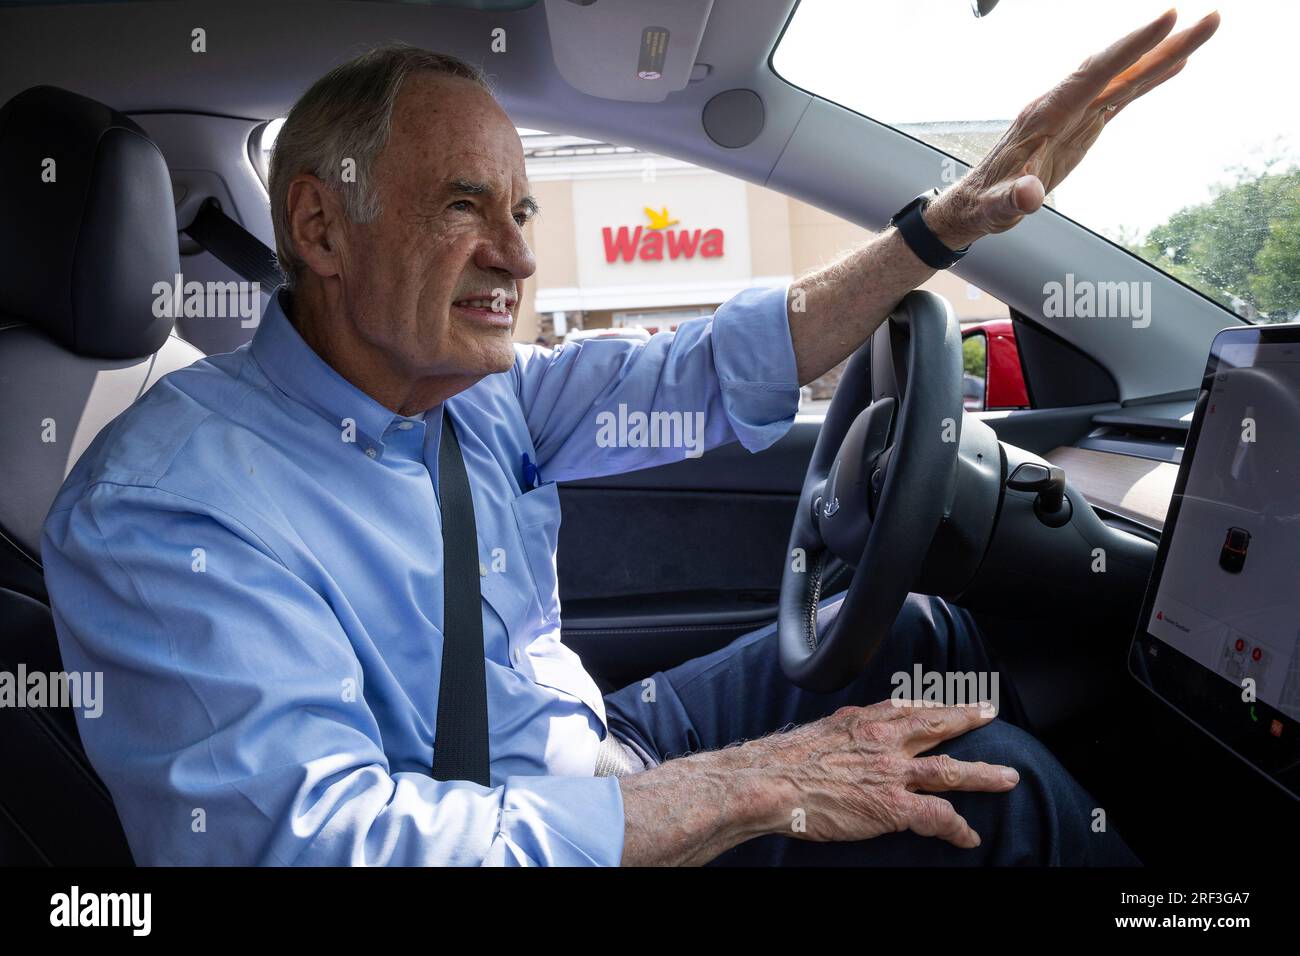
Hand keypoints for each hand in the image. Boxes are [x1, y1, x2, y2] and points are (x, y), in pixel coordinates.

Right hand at [748, 699, 1017, 847]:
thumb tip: (848, 722)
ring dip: (984, 774)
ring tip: (1008, 777)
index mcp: (866, 721)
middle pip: (939, 726)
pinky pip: (938, 816)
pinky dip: (957, 827)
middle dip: (968, 719)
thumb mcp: (822, 730)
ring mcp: (892, 773)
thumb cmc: (787, 760)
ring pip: (951, 770)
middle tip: (990, 714)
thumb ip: (844, 726)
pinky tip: (969, 836)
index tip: (950, 701)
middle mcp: (885, 741)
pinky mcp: (892, 806)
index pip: (910, 706)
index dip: (935, 703)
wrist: (774, 781)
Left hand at [926, 8, 1220, 247]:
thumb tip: (1029, 195)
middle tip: (1209, 20)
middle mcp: (1061, 104)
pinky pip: (1120, 97)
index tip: (1166, 20)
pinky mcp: (1081, 126)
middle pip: (1118, 66)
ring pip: (1125, 77)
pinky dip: (1148, 79)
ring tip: (1205, 31)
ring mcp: (1073, 113)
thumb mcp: (995, 207)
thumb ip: (1012, 198)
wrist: (974, 203)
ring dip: (1165, 55)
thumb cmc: (983, 203)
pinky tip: (1175, 65)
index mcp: (1044, 114)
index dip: (1130, 47)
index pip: (1094, 73)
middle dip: (1162, 42)